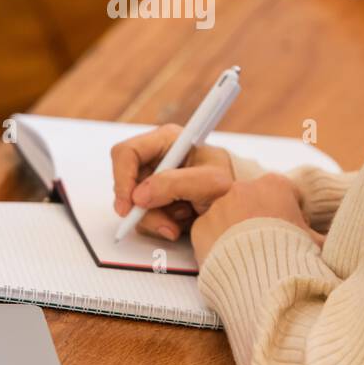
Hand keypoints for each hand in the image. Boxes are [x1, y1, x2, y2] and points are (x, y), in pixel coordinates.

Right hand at [110, 123, 235, 240]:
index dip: (123, 178)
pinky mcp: (155, 199)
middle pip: (126, 183)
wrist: (241, 202)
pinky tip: (182, 221)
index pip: (127, 153)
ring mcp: (153, 180)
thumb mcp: (210, 182)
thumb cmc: (231, 182)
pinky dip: (161, 224)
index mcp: (166, 140)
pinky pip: (143, 217)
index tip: (128, 205)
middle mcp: (155, 158)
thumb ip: (175, 184)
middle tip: (166, 224)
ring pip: (133, 205)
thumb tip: (138, 196)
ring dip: (157, 219)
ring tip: (185, 219)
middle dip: (144, 208)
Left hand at [191, 174, 321, 265]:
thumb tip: (333, 240)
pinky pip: (209, 233)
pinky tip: (231, 261)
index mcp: (276, 185)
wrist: (263, 279)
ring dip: (236, 230)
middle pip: (253, 201)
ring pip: (228, 215)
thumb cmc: (293, 257)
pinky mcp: (201, 226)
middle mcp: (244, 188)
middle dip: (259, 220)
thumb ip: (319, 235)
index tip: (292, 233)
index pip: (285, 193)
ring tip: (249, 257)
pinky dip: (217, 244)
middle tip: (268, 247)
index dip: (291, 214)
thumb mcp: (316, 243)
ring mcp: (219, 205)